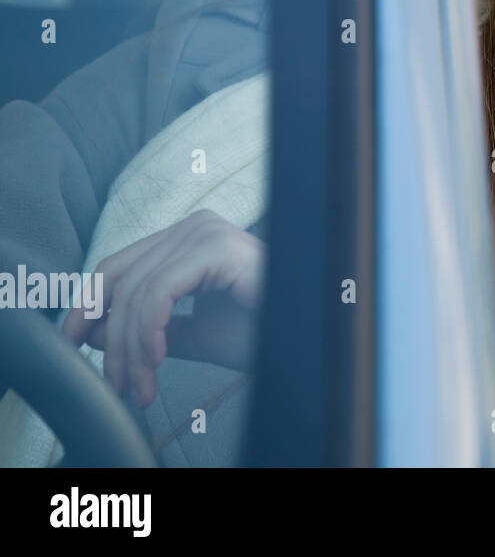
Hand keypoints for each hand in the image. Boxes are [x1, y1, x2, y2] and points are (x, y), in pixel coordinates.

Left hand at [62, 209, 264, 407]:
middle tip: (117, 384)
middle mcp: (195, 226)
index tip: (74, 342)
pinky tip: (157, 360)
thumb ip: (149, 328)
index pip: (119, 265)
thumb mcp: (194, 332)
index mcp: (190, 238)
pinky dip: (149, 332)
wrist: (304, 335)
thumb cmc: (261, 330)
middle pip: (122, 280)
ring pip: (137, 292)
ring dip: (131, 348)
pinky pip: (159, 293)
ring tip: (142, 385)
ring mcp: (206, 232)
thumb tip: (94, 331)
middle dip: (111, 340)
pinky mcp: (216, 248)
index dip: (88, 305)